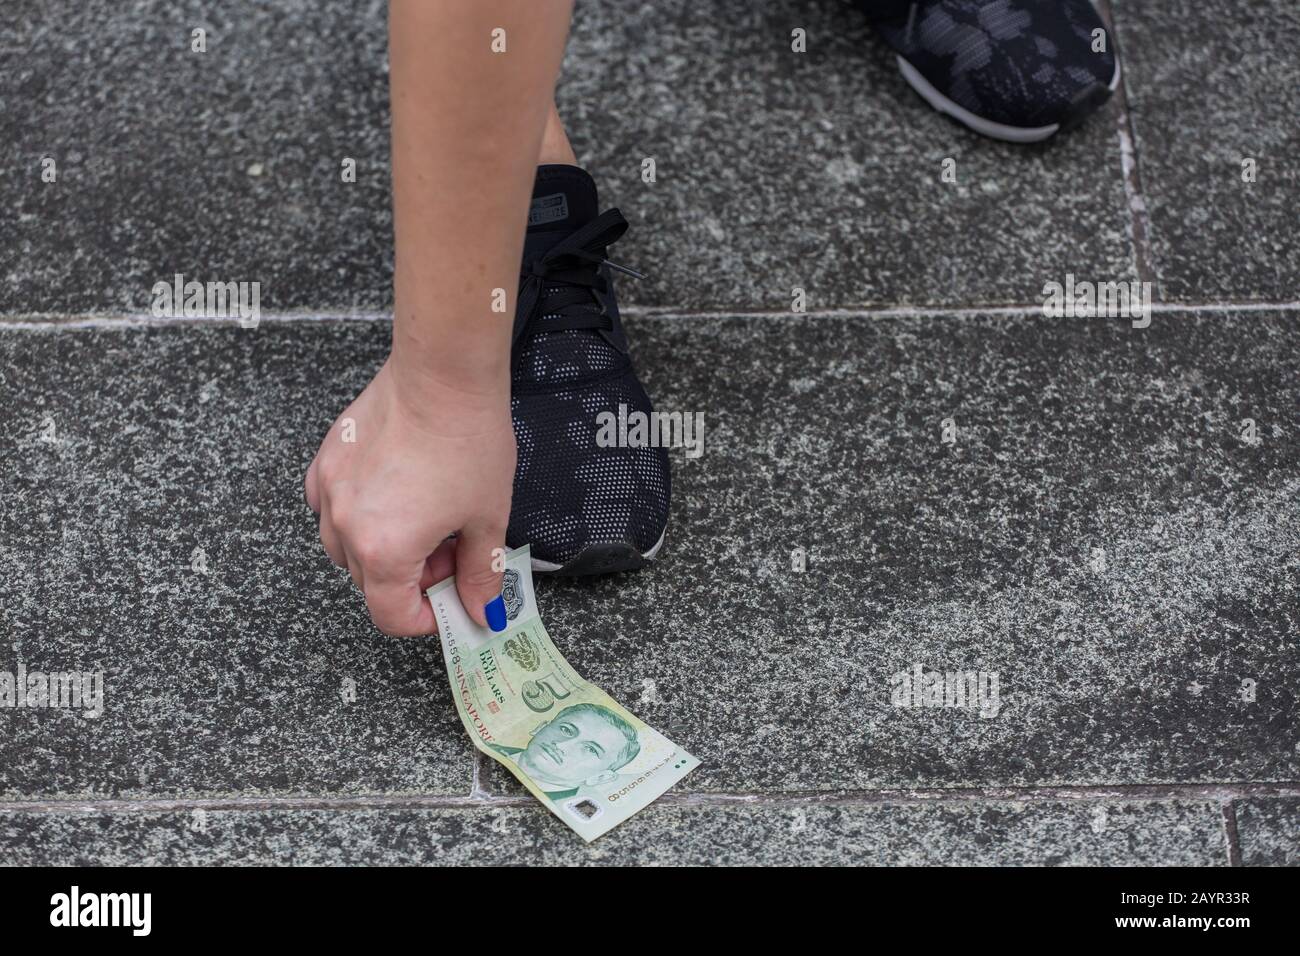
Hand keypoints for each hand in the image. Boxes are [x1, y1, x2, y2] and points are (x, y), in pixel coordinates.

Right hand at [304, 359, 515, 634]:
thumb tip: (482, 611)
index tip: (450, 602)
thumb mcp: (487, 517)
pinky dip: (358, 513)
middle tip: (453, 548)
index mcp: (385, 549)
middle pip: (372, 583)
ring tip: (427, 518)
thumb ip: (480, 573)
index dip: (426, 618)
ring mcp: (329, 491)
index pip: (392, 615)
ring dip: (384, 549)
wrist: (443, 374)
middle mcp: (346, 525)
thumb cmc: (467, 438)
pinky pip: (331, 507)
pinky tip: (395, 494)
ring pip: (347, 548)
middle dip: (414, 578)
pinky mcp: (326, 461)